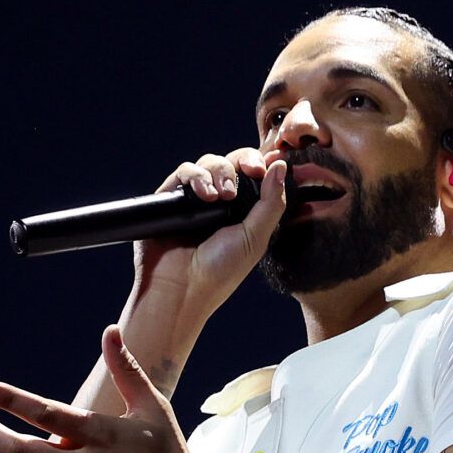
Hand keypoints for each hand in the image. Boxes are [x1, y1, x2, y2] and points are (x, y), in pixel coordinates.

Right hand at [127, 149, 288, 325]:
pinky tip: (204, 195)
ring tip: (220, 195)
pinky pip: (185, 171)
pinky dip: (196, 176)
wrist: (181, 289)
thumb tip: (280, 165)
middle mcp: (219, 201)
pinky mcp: (171, 198)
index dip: (258, 162)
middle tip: (248, 174)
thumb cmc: (219, 272)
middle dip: (241, 163)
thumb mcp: (255, 238)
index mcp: (242, 210)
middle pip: (232, 162)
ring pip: (209, 162)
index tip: (266, 164)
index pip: (253, 173)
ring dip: (219, 171)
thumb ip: (271, 202)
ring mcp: (194, 199)